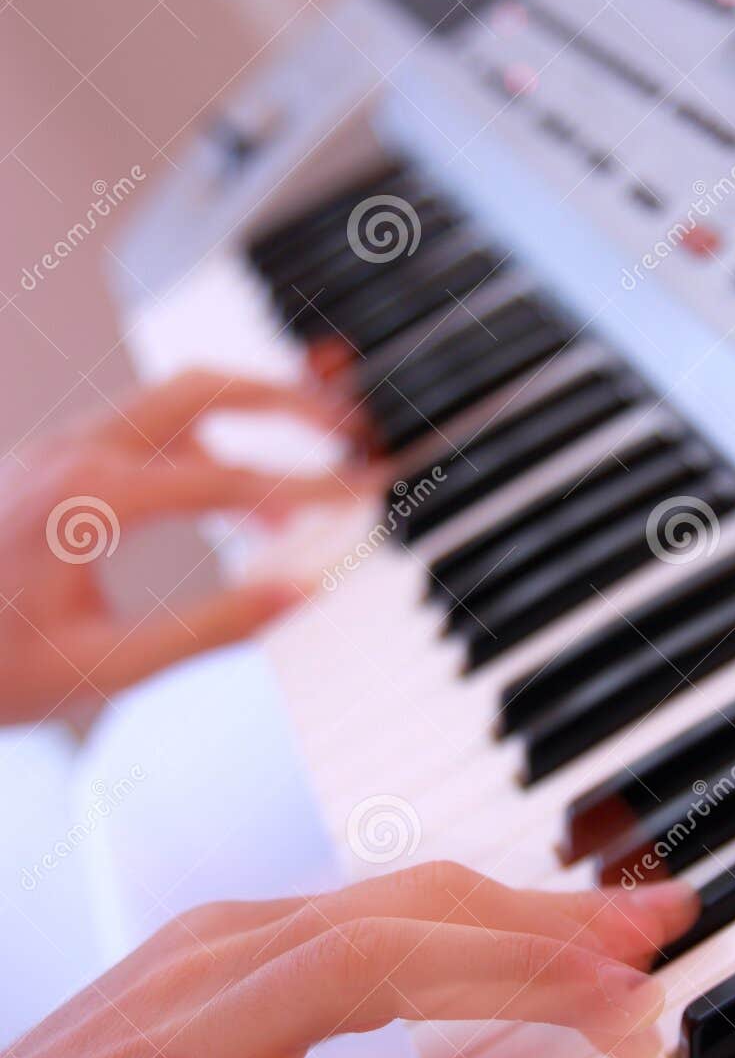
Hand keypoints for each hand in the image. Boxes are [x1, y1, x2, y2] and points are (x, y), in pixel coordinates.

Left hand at [0, 368, 375, 724]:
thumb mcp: (106, 667)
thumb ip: (209, 630)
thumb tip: (294, 595)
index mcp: (86, 499)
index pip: (226, 477)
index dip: (306, 487)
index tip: (361, 493)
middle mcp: (69, 455)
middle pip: (200, 389)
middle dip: (284, 401)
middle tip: (346, 427)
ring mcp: (54, 451)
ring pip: (169, 403)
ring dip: (243, 423)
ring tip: (300, 483)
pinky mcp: (50, 465)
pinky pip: (140, 431)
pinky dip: (200, 448)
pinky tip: (230, 501)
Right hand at [0, 862, 695, 1057]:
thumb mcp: (189, 1038)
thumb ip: (307, 1013)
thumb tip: (444, 1026)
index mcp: (230, 936)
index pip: (410, 890)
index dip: (530, 899)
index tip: (622, 917)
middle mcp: (220, 962)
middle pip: (414, 907)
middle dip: (550, 920)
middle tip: (655, 940)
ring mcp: (195, 1047)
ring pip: (382, 971)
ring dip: (520, 981)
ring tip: (624, 1007)